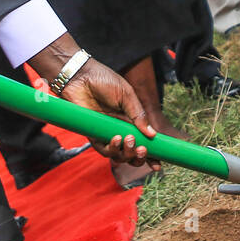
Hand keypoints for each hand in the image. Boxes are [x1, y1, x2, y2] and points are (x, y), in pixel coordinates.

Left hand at [27, 35, 157, 167]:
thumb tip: (153, 134)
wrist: (81, 76)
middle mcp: (119, 130)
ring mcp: (106, 133)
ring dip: (127, 153)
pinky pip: (102, 149)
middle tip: (143, 150)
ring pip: (118, 155)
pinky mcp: (92, 134)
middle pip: (131, 154)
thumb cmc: (104, 81)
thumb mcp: (127, 95)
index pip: (143, 141)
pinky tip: (116, 139)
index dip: (151, 154)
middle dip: (139, 157)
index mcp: (130, 121)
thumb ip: (138, 115)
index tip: (158, 164)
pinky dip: (111, 149)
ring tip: (130, 141)